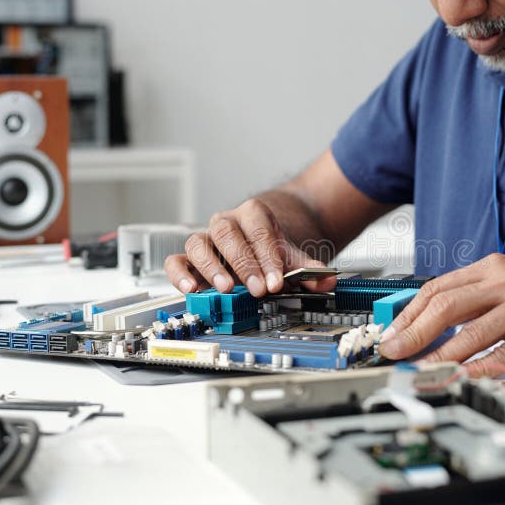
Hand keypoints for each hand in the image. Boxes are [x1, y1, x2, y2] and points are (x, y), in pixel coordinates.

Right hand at [164, 198, 336, 296]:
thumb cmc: (270, 250)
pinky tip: (192, 290)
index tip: (276, 281)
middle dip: (243, 263)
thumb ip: (311, 269)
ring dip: (210, 267)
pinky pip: (176, 261)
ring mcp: (205, 240)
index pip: (258, 230)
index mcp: (253, 214)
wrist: (257, 242)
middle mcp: (225, 223)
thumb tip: (328, 281)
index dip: (267, 256)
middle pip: (227, 233)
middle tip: (258, 288)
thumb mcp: (292, 257)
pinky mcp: (189, 259)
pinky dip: (180, 275)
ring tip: (226, 289)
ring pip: (197, 243)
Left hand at [378, 254, 504, 375]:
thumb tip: (430, 320)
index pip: (438, 287)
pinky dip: (481, 368)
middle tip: (394, 351)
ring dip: (441, 356)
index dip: (410, 312)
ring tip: (420, 370)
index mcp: (492, 268)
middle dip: (415, 332)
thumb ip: (474, 296)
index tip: (393, 332)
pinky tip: (464, 377)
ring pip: (473, 333)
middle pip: (448, 306)